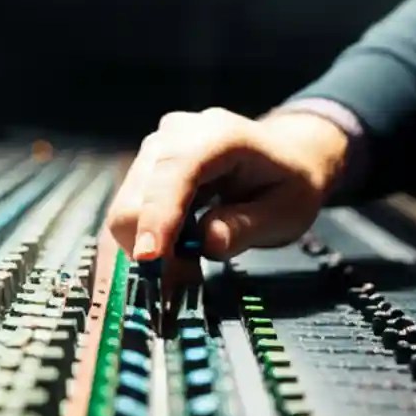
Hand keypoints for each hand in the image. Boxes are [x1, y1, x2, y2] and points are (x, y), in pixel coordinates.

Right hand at [106, 108, 349, 260]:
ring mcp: (157, 146)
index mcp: (220, 136)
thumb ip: (245, 226)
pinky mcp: (146, 164)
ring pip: (126, 206)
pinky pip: (130, 208)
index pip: (176, 173)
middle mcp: (178, 133)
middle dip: (149, 244)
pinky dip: (145, 238)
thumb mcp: (285, 212)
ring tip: (183, 265)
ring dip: (146, 245)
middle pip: (137, 195)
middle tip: (179, 281)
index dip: (158, 216)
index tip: (150, 258)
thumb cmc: (288, 182)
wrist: (285, 155)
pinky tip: (173, 249)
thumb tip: (208, 242)